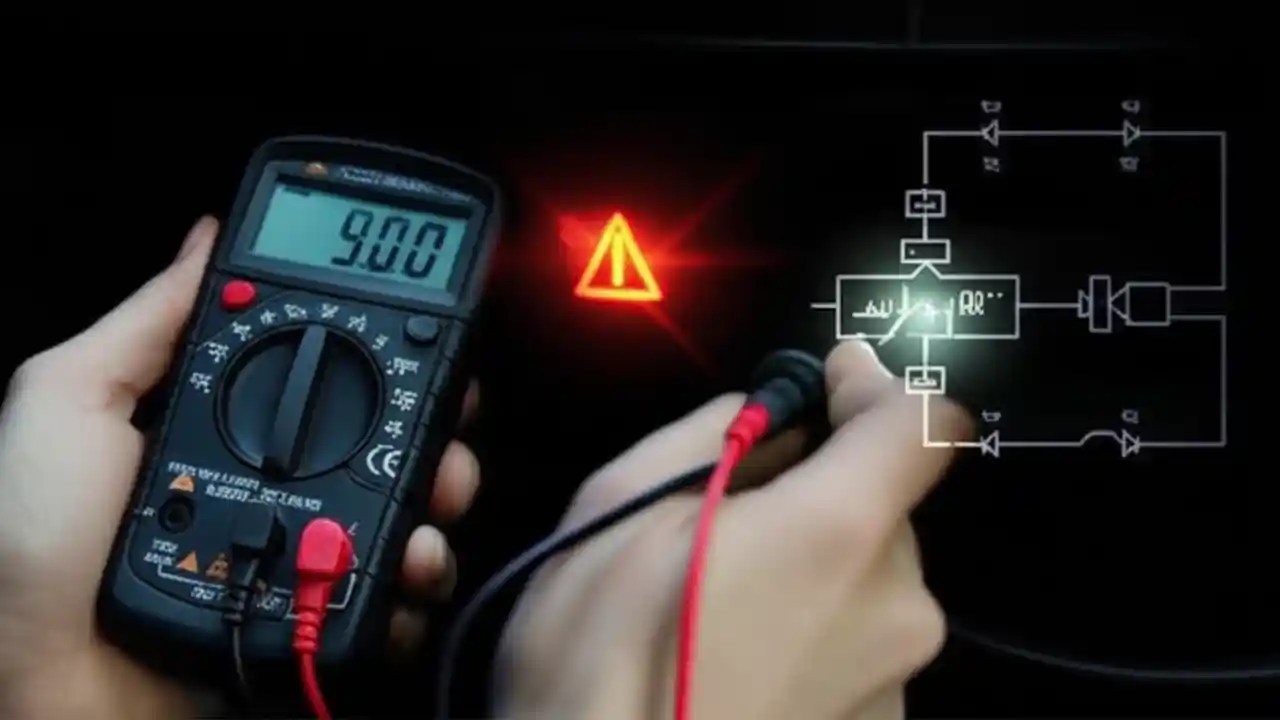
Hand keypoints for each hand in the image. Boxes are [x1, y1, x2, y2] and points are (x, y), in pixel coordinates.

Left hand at [0, 217, 480, 718]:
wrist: (51, 689)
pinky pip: (403, 592)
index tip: (419, 329)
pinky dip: (424, 576)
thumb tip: (207, 239)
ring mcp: (310, 553)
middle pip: (393, 435)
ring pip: (416, 510)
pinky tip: (408, 566)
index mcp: (231, 429)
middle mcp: (282, 486)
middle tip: (446, 420)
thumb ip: (147, 322)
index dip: (383, 345)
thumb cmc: (32, 552)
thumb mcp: (69, 405)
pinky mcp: (328, 618)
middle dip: (438, 421)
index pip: (327, 369)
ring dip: (443, 495)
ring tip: (431, 499)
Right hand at [495, 340, 971, 719]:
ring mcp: (896, 682)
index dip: (876, 387)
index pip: (923, 420)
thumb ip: (715, 434)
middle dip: (821, 491)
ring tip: (722, 605)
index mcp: (837, 533)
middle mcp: (895, 606)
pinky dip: (813, 630)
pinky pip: (857, 644)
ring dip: (812, 567)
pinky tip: (741, 660)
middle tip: (732, 520)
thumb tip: (773, 420)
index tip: (830, 384)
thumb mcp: (621, 509)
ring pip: (867, 580)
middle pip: (885, 507)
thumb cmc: (597, 663)